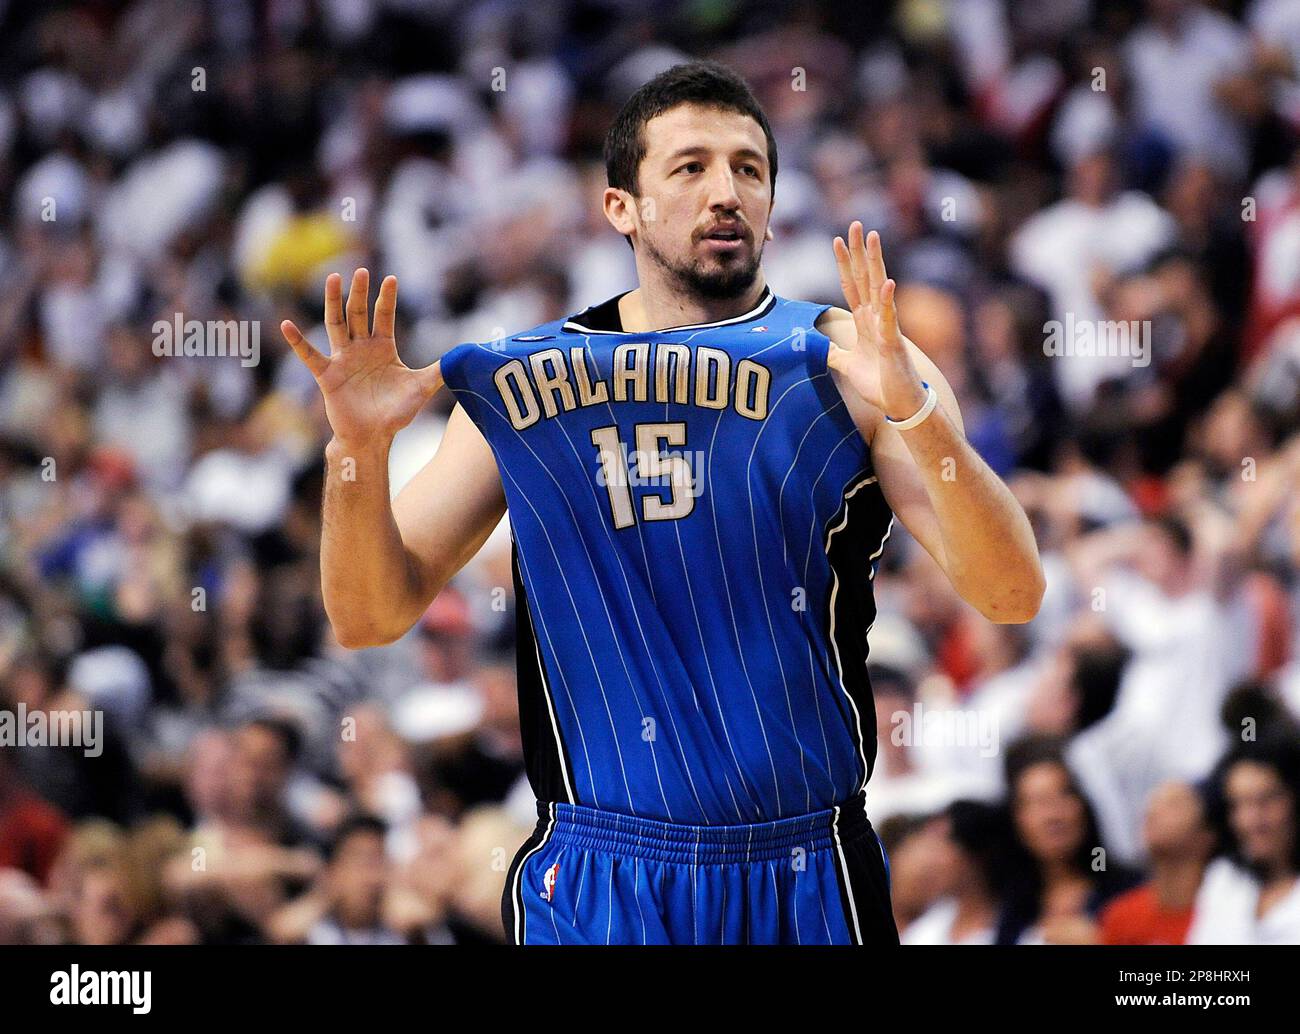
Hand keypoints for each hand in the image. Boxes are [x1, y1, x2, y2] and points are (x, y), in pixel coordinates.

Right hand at [280, 269, 443, 450]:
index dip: (387, 298)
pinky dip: (298, 341)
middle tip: (361, 270)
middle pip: (358, 314)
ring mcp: (342, 360)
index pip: (384, 316)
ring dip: (333, 302)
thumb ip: (438, 371)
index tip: (391, 278)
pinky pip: (310, 356)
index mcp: (383, 348)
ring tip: (332, 278)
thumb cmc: (395, 413)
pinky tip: (286, 326)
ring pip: (336, 324)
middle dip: (360, 293)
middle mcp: (361, 348)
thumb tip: (462, 358)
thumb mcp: (420, 389)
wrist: (373, 437)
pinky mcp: (327, 376)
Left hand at [829, 223, 928, 421]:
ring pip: (878, 287)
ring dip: (875, 263)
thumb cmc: (879, 383)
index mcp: (864, 321)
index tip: (836, 240)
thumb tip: (821, 348)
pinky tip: (886, 282)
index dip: (843, 264)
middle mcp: (876, 317)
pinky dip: (887, 300)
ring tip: (873, 238)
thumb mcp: (847, 365)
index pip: (851, 285)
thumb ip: (835, 354)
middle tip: (856, 224)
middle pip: (865, 277)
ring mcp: (885, 326)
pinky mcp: (893, 341)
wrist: (898, 403)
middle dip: (859, 251)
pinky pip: (889, 317)